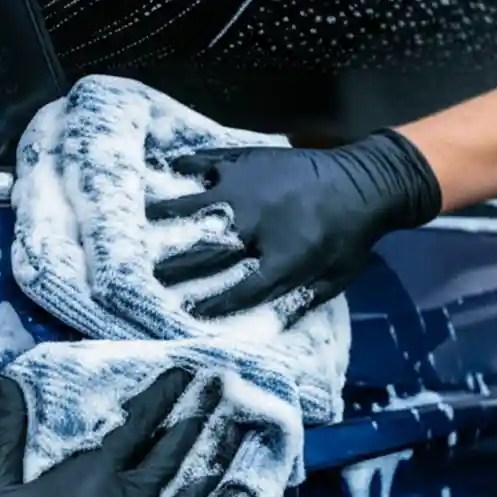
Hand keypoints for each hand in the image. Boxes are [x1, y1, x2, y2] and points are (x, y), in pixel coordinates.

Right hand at [0, 370, 228, 496]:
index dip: (162, 394)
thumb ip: (0, 436)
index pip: (137, 423)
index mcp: (95, 477)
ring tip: (236, 436)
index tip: (186, 373)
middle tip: (221, 390)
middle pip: (175, 451)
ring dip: (218, 459)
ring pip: (198, 490)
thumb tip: (9, 383)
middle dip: (198, 416)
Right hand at [148, 130, 440, 318]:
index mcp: (284, 259)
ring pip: (191, 206)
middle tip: (138, 280)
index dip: (209, 306)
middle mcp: (259, 224)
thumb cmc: (350, 239)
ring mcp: (248, 188)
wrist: (366, 182)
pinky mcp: (245, 160)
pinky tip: (160, 175)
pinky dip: (180, 170)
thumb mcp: (333, 281)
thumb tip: (261, 335)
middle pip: (203, 252)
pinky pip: (203, 163)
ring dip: (160, 219)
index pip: (237, 290)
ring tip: (130, 228)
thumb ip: (298, 305)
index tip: (183, 316)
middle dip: (169, 269)